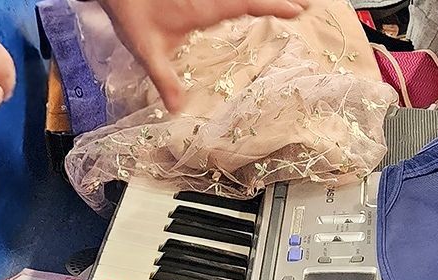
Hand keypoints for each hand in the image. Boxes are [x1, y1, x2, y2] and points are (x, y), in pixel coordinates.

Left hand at [96, 0, 309, 111]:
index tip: (297, 9)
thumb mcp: (147, 52)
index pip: (246, 4)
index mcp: (203, 7)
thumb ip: (164, 80)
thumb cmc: (131, 14)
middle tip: (306, 4)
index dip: (273, 6)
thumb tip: (177, 110)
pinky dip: (248, 1)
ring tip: (292, 3)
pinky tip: (255, 6)